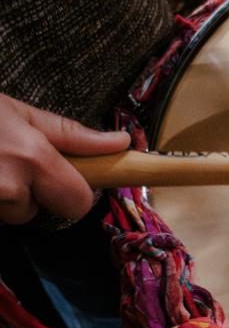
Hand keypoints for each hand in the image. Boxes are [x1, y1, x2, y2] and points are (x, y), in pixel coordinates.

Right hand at [0, 94, 130, 223]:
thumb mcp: (22, 114)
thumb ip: (72, 135)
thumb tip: (119, 142)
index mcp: (34, 158)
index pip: (79, 203)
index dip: (75, 194)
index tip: (68, 181)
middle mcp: (10, 186)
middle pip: (42, 213)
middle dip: (37, 196)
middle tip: (20, 169)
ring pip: (14, 213)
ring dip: (8, 197)